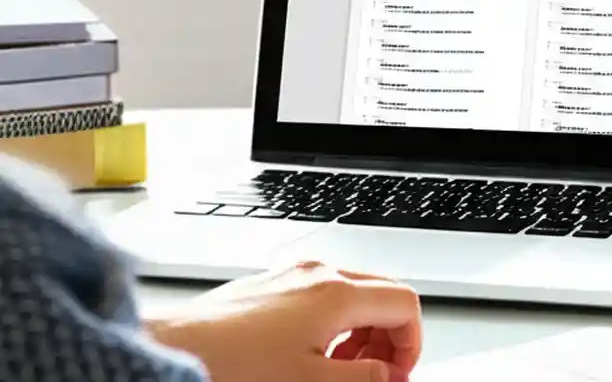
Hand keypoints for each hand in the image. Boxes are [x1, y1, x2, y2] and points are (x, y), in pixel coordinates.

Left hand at [144, 260, 421, 381]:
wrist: (168, 349)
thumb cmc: (229, 365)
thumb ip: (364, 380)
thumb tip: (388, 376)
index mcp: (336, 292)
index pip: (405, 304)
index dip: (412, 344)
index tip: (397, 376)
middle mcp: (317, 273)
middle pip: (381, 295)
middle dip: (386, 339)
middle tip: (373, 376)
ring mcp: (290, 276)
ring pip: (351, 296)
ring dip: (358, 335)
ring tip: (337, 371)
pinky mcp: (267, 286)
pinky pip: (319, 299)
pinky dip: (329, 327)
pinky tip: (305, 358)